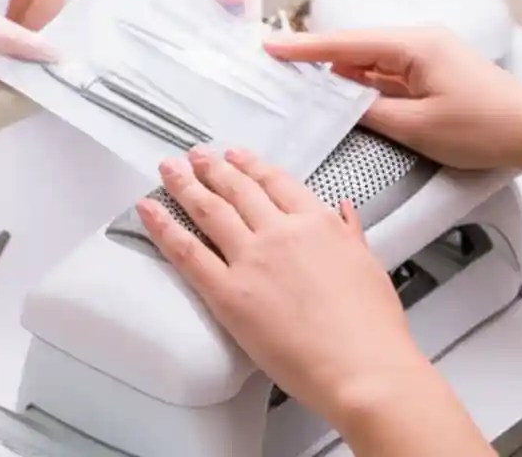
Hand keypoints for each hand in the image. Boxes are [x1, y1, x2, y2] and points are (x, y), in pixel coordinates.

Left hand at [136, 146, 429, 430]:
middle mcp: (280, 232)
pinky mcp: (229, 293)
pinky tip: (148, 209)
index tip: (237, 156)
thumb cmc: (372, 327)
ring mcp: (252, 259)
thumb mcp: (369, 265)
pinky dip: (163, 226)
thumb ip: (350, 233)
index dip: (252, 166)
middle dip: (213, 168)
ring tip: (168, 169)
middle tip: (196, 155)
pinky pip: (188, 252)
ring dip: (184, 184)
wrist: (362, 366)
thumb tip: (343, 211)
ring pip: (209, 210)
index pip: (277, 182)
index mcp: (317, 223)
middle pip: (238, 189)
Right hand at [266, 28, 521, 169]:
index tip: (272, 46)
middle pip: (354, 48)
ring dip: (340, 72)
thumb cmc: (486, 127)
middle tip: (278, 62)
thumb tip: (341, 103)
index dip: (304, 48)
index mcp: (413, 46)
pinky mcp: (434, 74)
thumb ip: (370, 112)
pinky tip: (344, 93)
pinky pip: (388, 74)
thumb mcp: (417, 127)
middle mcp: (419, 43)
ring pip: (370, 62)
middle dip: (316, 57)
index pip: (345, 45)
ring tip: (302, 79)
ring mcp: (428, 58)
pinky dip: (363, 83)